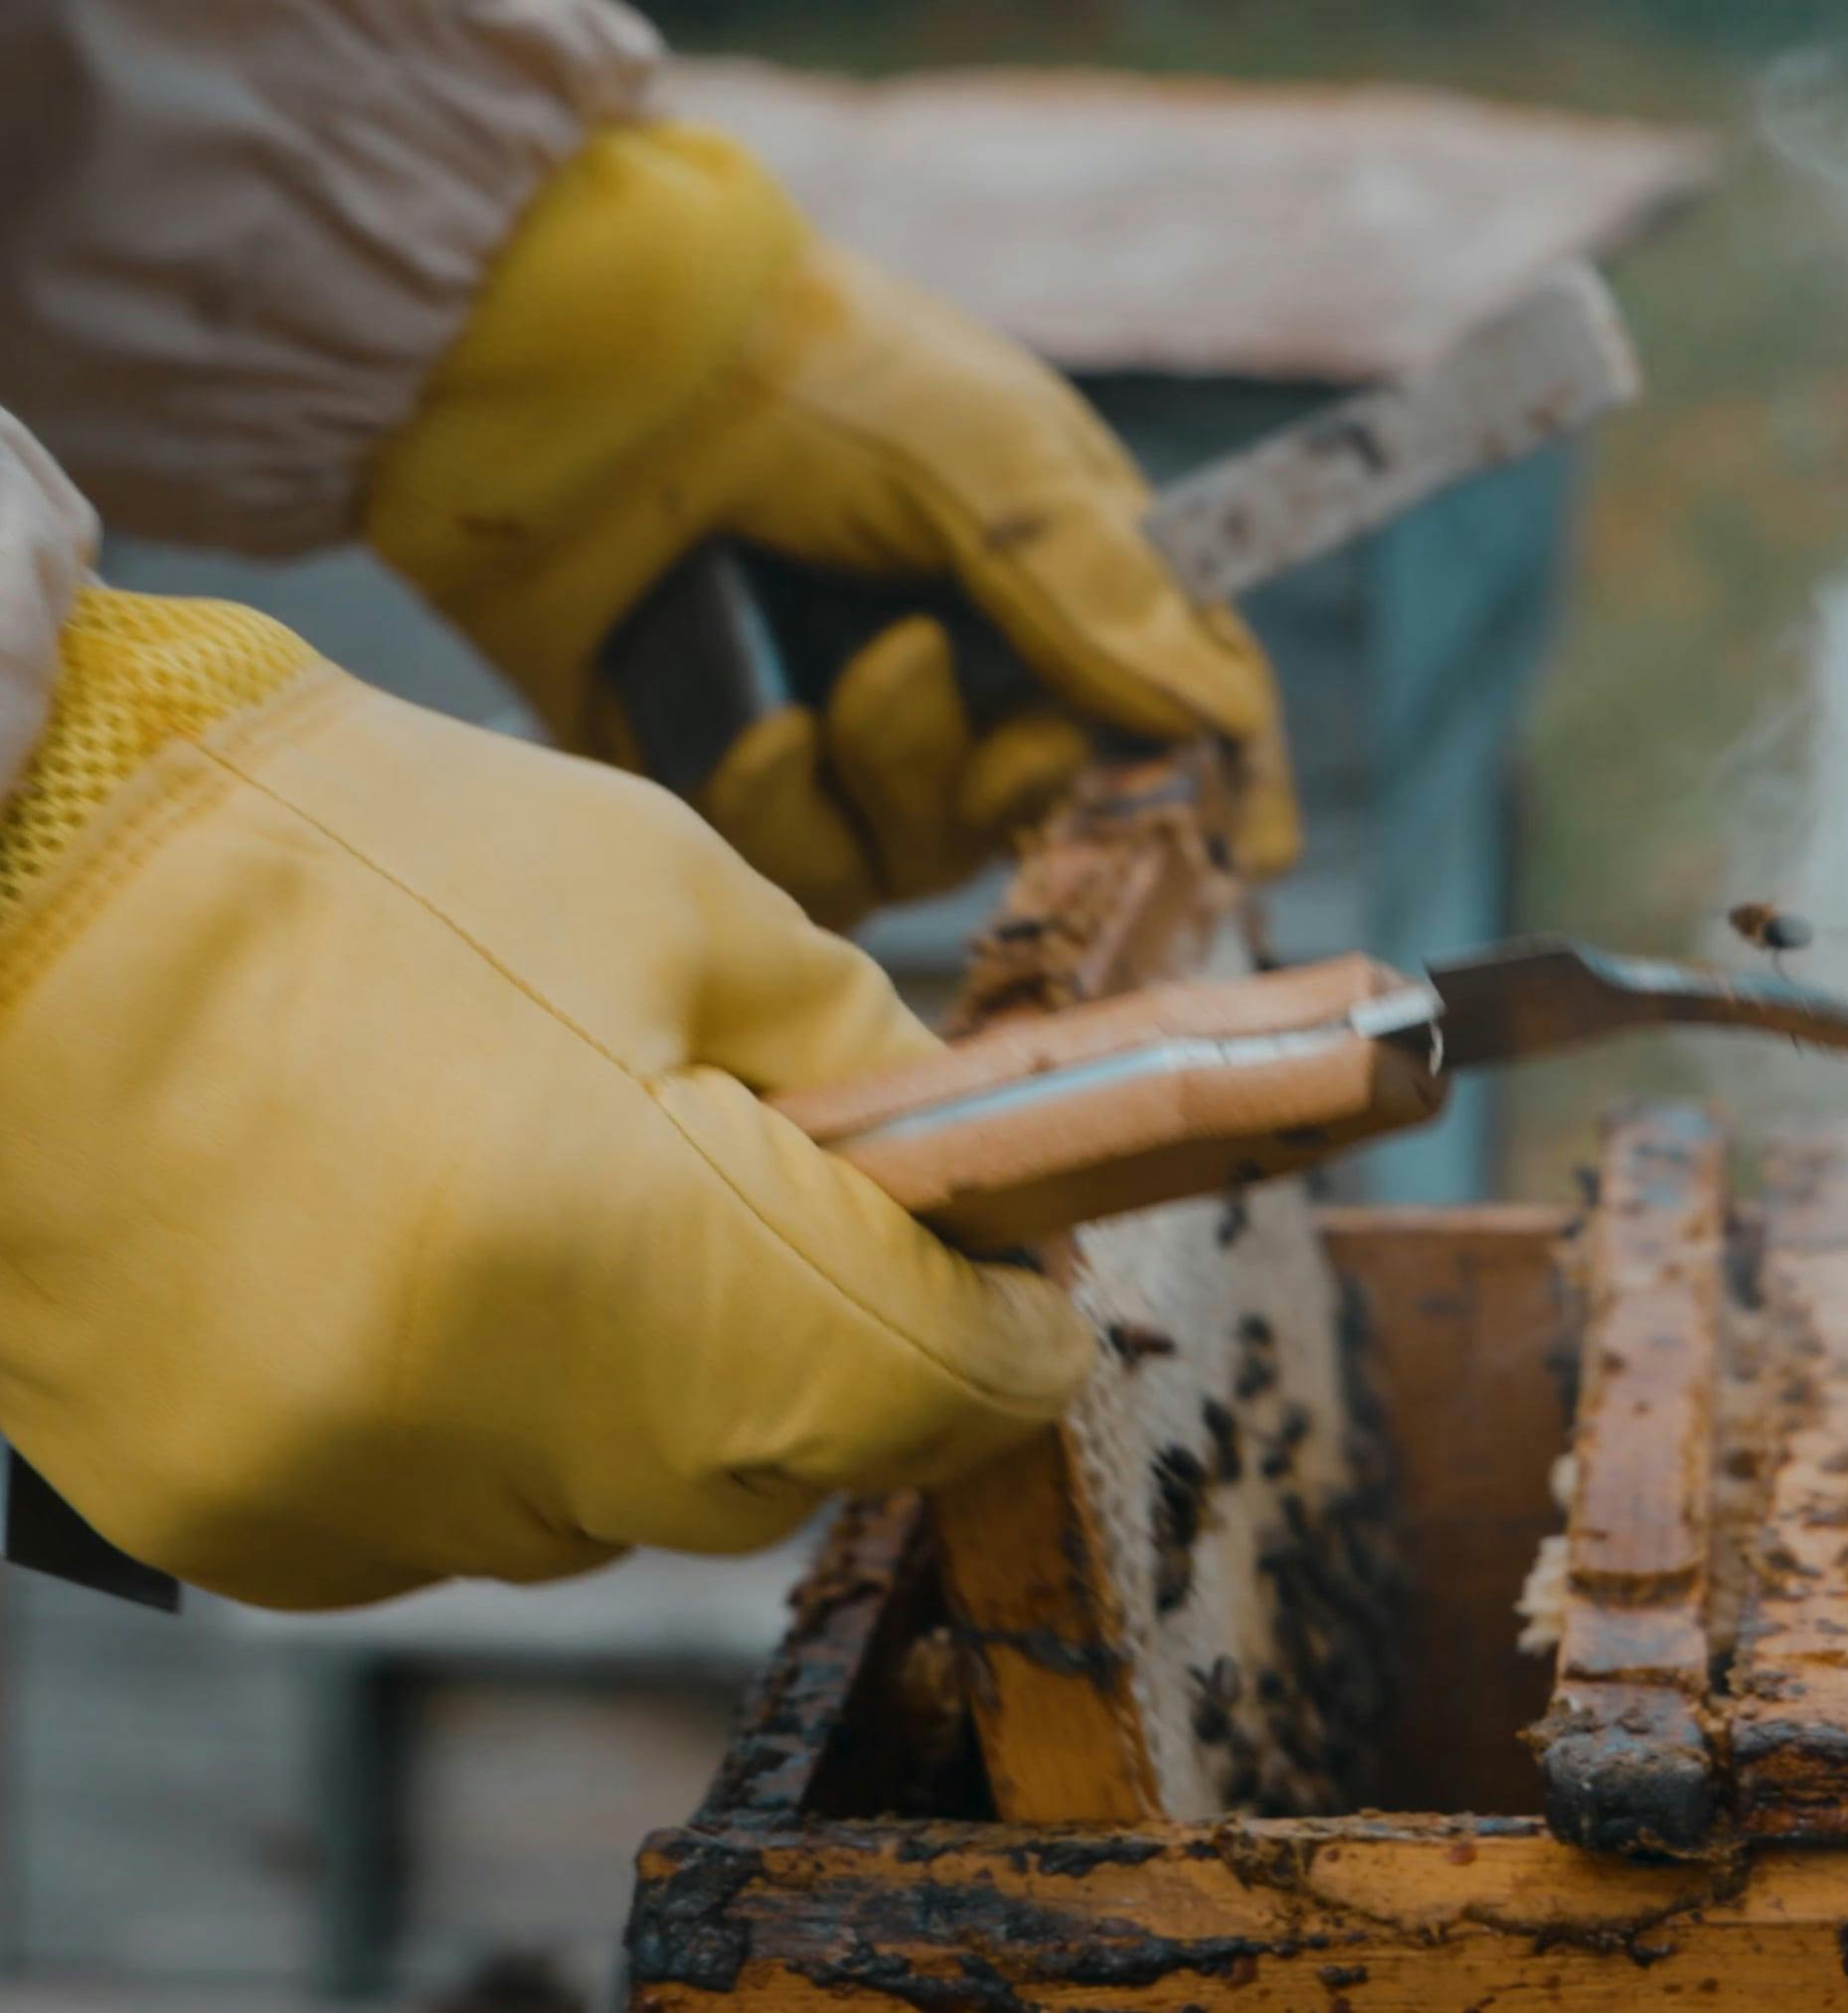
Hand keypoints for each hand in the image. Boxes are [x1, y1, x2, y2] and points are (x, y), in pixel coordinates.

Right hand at [0, 588, 1091, 1608]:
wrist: (17, 876)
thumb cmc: (360, 857)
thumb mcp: (684, 905)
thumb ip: (863, 1075)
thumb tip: (980, 1195)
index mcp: (629, 1246)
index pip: (921, 1390)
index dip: (1005, 1343)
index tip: (1024, 1299)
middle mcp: (487, 1415)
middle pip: (776, 1471)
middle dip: (828, 1356)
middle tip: (805, 1223)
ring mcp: (346, 1492)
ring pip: (614, 1512)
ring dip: (650, 1398)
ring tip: (569, 1210)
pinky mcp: (233, 1525)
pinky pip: (453, 1522)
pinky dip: (493, 1428)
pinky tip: (437, 1274)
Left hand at [362, 122, 1297, 924]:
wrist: (586, 376)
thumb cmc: (817, 378)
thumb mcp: (1003, 465)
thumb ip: (1113, 603)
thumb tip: (1231, 720)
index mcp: (1062, 581)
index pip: (1178, 710)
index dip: (1216, 790)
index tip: (1243, 856)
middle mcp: (970, 672)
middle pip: (1055, 812)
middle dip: (1017, 777)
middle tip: (965, 700)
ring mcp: (852, 738)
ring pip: (929, 854)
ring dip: (892, 774)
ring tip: (827, 682)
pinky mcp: (739, 785)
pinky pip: (806, 867)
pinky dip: (782, 803)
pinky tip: (748, 724)